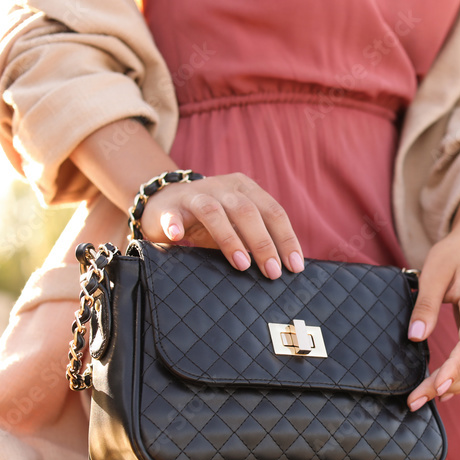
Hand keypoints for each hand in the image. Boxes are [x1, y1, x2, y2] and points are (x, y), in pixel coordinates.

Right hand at [140, 172, 303, 277]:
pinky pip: (172, 215)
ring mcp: (195, 194)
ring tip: (242, 265)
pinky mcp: (169, 206)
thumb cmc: (209, 223)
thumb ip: (256, 240)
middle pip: (248, 212)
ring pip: (214, 212)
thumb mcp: (237, 227)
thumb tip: (282, 269)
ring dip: (230, 239)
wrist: (165, 204)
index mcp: (246, 190)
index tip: (294, 266)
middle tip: (272, 272)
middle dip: (263, 243)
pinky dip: (175, 225)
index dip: (286, 239)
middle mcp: (223, 187)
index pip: (273, 212)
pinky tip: (178, 237)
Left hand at [404, 228, 459, 409]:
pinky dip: (459, 381)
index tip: (435, 387)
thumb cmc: (455, 256)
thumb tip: (415, 336)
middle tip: (413, 402)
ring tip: (421, 400)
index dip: (454, 369)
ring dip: (451, 388)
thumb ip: (426, 304)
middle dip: (444, 387)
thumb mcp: (434, 271)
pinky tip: (439, 391)